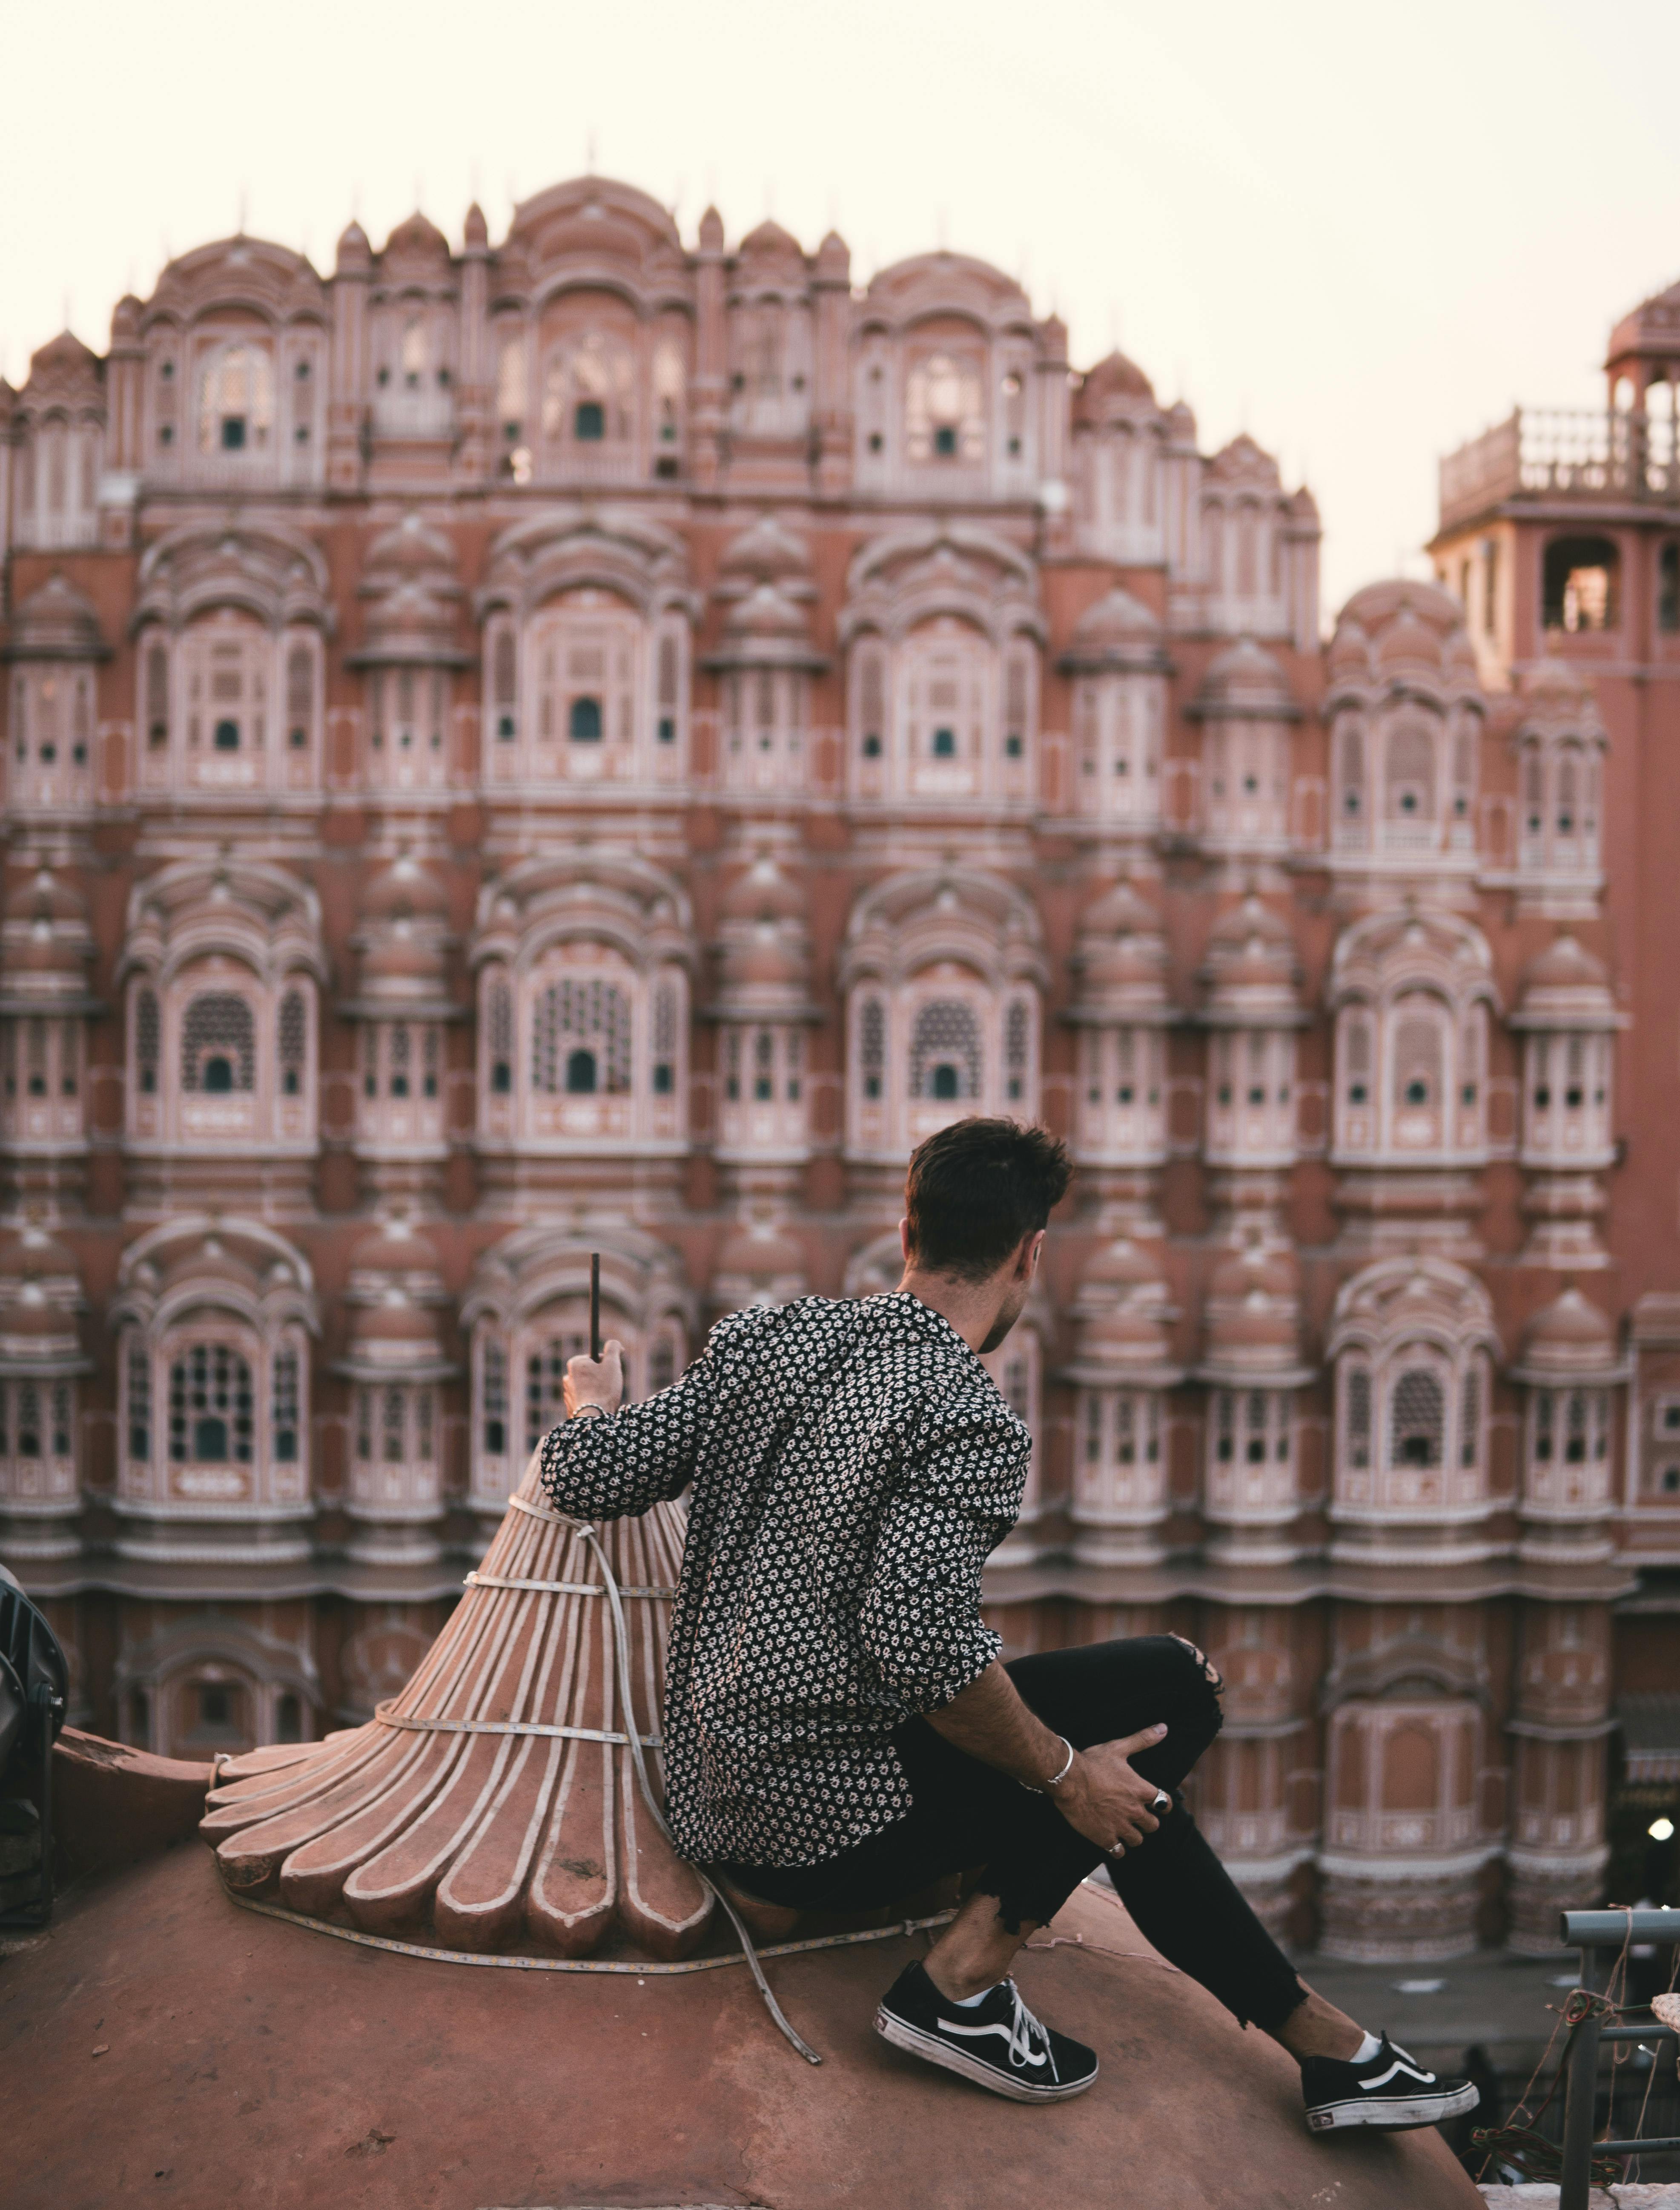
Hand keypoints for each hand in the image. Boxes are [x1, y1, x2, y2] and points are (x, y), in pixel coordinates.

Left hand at [563, 1338, 624, 1416]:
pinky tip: (599, 1406)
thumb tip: (614, 1343)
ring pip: (589, 1387)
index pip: (596, 1357)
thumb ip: (613, 1348)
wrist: (593, 1418)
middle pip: (592, 1372)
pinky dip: (592, 1401)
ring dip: (598, 1390)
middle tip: (612, 1385)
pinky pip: (585, 1399)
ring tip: (605, 1397)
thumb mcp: (612, 1364)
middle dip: (603, 1377)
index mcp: (575, 1363)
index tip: (615, 1370)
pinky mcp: (570, 1406)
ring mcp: (568, 1393)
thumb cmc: (603, 1389)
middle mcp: (568, 1376)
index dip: (608, 1363)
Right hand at [1052, 1724, 1169, 1855]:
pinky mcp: (1105, 1838)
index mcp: (1141, 1790)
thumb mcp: (1119, 1747)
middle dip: (1146, 1822)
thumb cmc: (1093, 1761)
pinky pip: (1119, 1852)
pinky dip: (1117, 1849)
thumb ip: (1143, 1739)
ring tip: (1124, 1829)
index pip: (1164, 1803)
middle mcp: (1134, 1811)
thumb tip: (1164, 1728)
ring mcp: (1120, 1826)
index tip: (1157, 1804)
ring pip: (1137, 1840)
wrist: (1068, 1779)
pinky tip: (1111, 1842)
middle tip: (1136, 1817)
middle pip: (1152, 1826)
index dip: (1162, 1804)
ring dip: (1132, 1835)